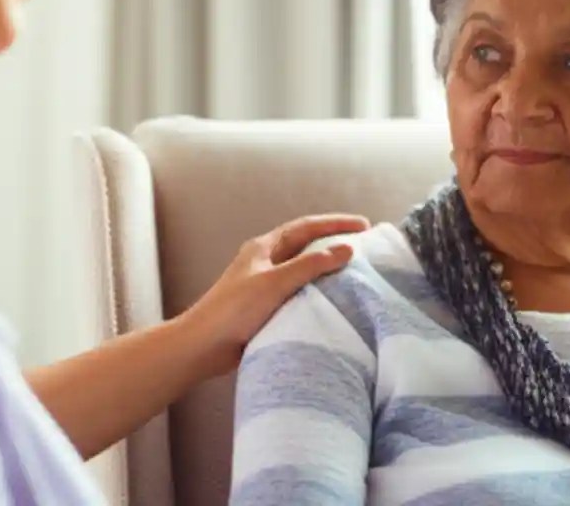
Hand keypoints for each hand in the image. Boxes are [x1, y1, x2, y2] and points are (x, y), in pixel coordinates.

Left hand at [181, 214, 369, 377]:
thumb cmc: (234, 309)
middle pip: (306, 246)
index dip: (335, 224)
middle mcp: (266, 262)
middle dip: (334, 242)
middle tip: (365, 247)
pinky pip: (300, 293)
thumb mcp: (275, 282)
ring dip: (328, 268)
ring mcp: (266, 285)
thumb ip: (310, 265)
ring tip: (356, 272)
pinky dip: (318, 292)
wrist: (204, 346)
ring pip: (304, 271)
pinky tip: (334, 301)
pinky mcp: (268, 308)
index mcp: (264, 247)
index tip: (364, 226)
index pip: (306, 227)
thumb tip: (346, 248)